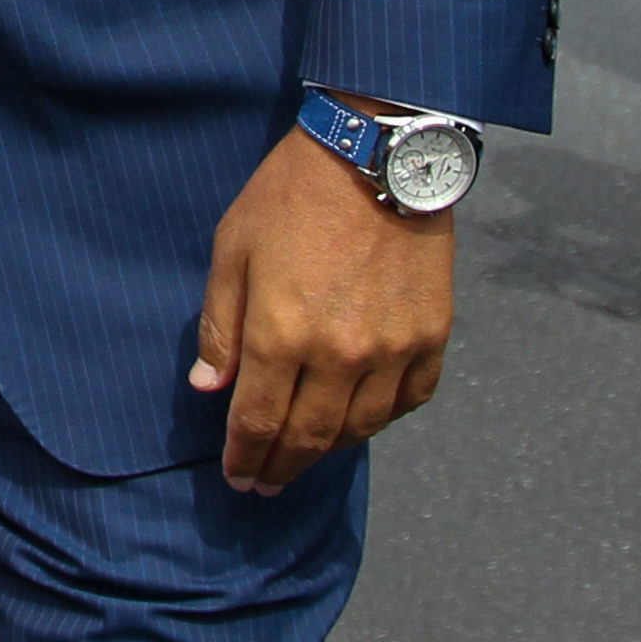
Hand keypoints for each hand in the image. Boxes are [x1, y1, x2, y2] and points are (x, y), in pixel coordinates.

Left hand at [189, 122, 454, 492]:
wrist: (375, 157)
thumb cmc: (290, 197)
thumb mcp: (232, 250)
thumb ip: (220, 325)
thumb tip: (208, 386)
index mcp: (282, 334)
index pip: (259, 421)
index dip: (245, 457)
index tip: (237, 477)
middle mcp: (341, 354)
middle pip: (309, 437)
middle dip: (281, 467)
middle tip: (264, 484)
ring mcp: (394, 349)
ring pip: (361, 428)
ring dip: (329, 452)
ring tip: (305, 460)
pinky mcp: (432, 336)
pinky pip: (409, 400)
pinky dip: (382, 420)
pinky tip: (361, 423)